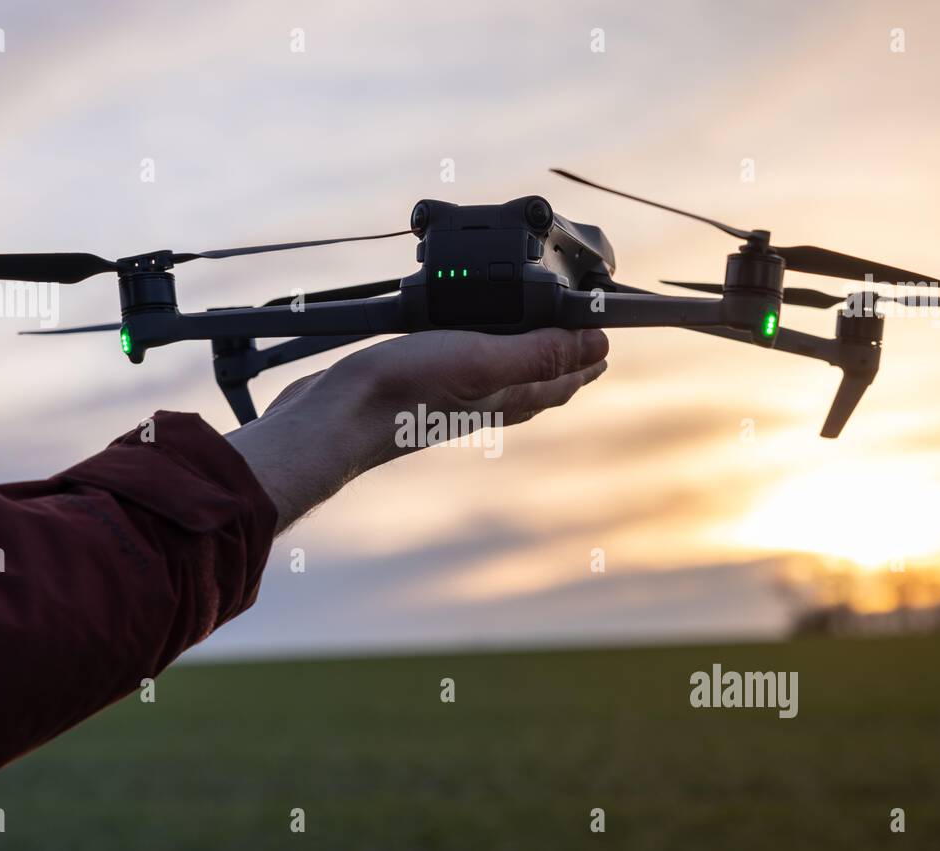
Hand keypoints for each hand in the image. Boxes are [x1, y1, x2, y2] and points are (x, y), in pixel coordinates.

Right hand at [227, 327, 608, 531]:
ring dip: (524, 362)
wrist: (333, 420)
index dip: (587, 361)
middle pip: (536, 384)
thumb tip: (596, 344)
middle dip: (562, 364)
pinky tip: (462, 348)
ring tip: (536, 346)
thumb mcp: (480, 360)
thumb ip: (536, 352)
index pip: (560, 380)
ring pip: (501, 380)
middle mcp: (481, 399)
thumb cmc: (404, 393)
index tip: (607, 341)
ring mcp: (450, 396)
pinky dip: (478, 357)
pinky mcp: (418, 385)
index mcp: (503, 395)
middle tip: (582, 347)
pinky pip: (462, 371)